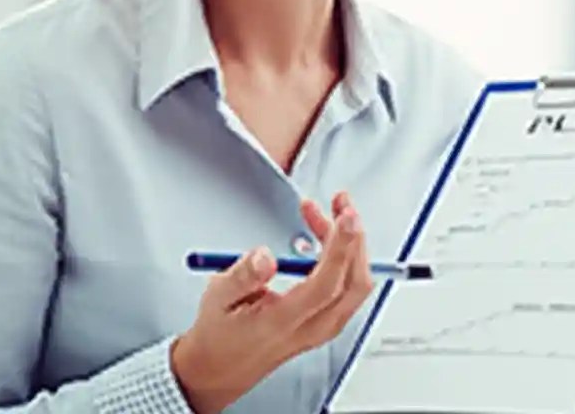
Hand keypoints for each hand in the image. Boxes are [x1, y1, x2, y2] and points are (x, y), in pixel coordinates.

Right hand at [170, 193, 373, 413]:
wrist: (219, 369)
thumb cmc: (219, 334)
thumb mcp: (217, 299)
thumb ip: (242, 275)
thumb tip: (265, 255)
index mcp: (284, 321)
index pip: (327, 284)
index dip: (341, 247)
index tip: (347, 217)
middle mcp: (311, 328)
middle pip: (353, 282)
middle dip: (354, 238)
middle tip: (341, 205)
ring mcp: (322, 329)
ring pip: (356, 285)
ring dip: (350, 246)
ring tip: (327, 215)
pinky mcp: (324, 324)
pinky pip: (349, 290)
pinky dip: (346, 259)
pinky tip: (327, 239)